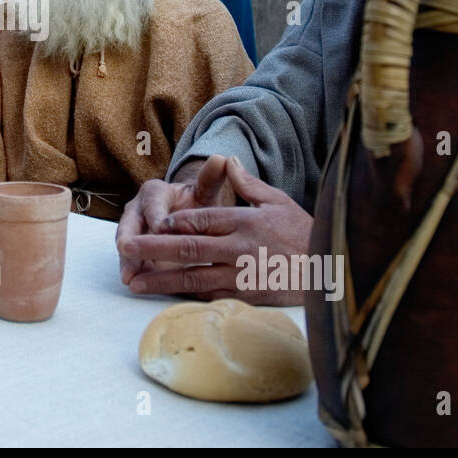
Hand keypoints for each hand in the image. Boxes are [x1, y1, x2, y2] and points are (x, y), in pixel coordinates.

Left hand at [116, 155, 313, 304]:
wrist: (331, 272)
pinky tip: (164, 296)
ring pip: (194, 277)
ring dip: (161, 279)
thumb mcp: (278, 201)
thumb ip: (248, 184)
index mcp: (245, 222)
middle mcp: (240, 249)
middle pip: (190, 248)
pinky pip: (209, 295)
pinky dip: (185, 295)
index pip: (202, 220)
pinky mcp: (245, 297)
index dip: (174, 223)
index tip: (152, 224)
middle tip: (127, 249)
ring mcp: (241, 275)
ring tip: (135, 281)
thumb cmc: (303, 232)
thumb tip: (226, 160)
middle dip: (154, 249)